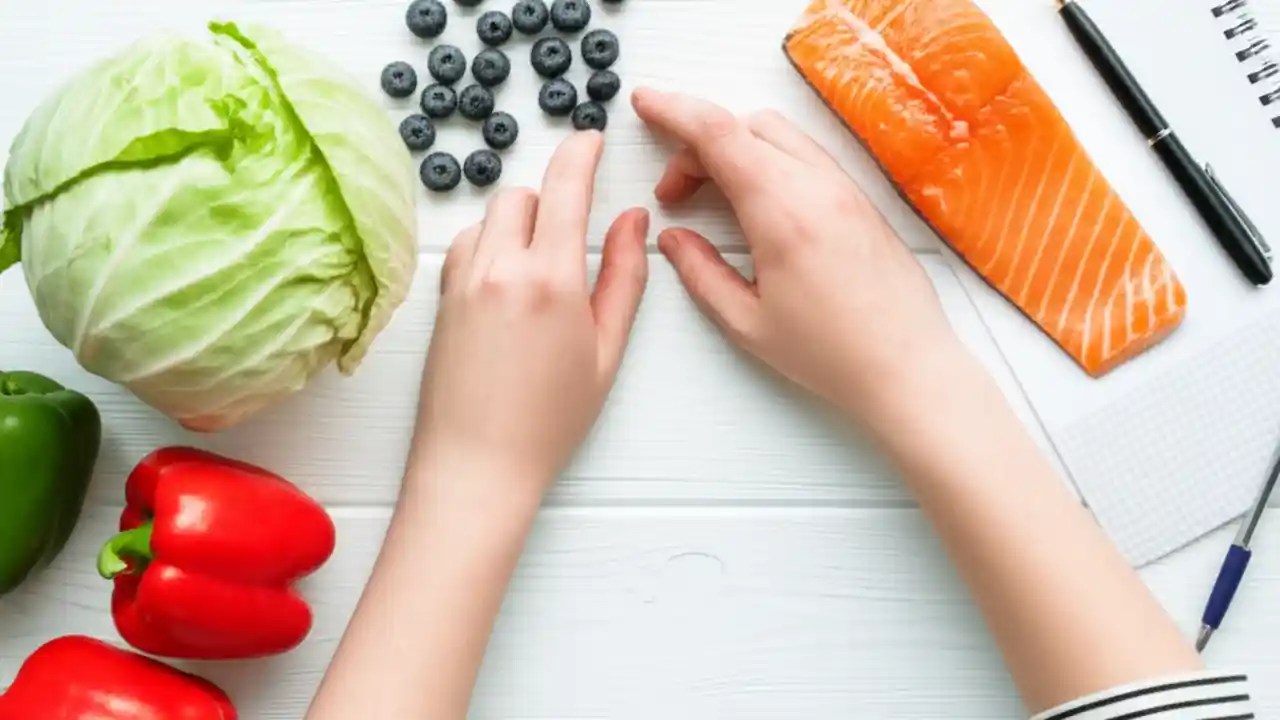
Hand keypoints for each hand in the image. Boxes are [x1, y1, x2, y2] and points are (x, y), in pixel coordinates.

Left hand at [412, 131, 648, 500]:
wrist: (477, 467)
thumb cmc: (549, 421)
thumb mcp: (606, 351)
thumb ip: (623, 278)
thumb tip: (635, 222)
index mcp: (550, 279)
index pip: (565, 187)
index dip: (580, 153)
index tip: (590, 138)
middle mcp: (498, 269)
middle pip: (522, 196)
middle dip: (550, 200)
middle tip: (573, 232)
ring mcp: (461, 282)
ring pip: (489, 218)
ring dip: (518, 222)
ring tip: (541, 266)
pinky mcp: (439, 300)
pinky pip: (464, 246)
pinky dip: (488, 246)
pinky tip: (508, 284)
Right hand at [633, 88, 966, 440]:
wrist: (909, 368)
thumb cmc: (835, 355)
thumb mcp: (748, 323)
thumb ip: (701, 273)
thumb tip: (672, 240)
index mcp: (782, 213)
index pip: (718, 133)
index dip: (673, 110)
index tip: (646, 104)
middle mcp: (817, 187)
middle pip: (744, 125)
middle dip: (697, 142)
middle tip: (675, 193)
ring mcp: (843, 188)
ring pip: (777, 134)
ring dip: (734, 149)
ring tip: (712, 197)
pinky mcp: (859, 199)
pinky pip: (804, 155)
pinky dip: (766, 159)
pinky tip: (754, 203)